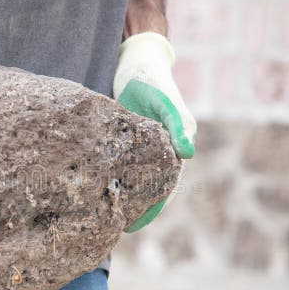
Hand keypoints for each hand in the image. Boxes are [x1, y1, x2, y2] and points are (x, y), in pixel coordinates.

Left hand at [113, 32, 195, 231]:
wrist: (135, 60)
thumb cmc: (150, 78)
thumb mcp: (162, 100)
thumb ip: (177, 123)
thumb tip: (188, 153)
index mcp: (176, 143)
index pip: (167, 184)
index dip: (154, 206)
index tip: (135, 226)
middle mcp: (164, 147)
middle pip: (153, 186)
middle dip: (139, 207)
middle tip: (118, 229)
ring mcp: (146, 144)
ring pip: (139, 177)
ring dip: (128, 196)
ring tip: (108, 218)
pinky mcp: (129, 138)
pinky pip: (124, 165)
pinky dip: (116, 178)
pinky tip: (100, 190)